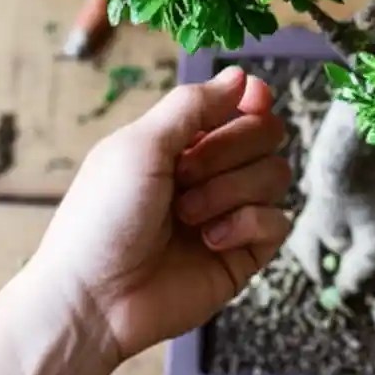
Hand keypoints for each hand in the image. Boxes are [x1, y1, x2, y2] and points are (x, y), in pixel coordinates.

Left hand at [30, 66, 292, 361]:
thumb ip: (193, 105)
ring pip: (276, 174)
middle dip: (230, 149)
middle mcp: (211, 172)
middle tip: (185, 174)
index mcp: (182, 141)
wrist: (96, 298)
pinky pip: (278, 222)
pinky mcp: (244, 253)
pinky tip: (211, 241)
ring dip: (231, 190)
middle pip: (267, 133)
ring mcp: (230, 212)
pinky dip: (246, 225)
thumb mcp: (140, 146)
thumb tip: (241, 75)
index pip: (241, 104)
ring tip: (189, 216)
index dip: (253, 99)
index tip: (253, 101)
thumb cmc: (102, 219)